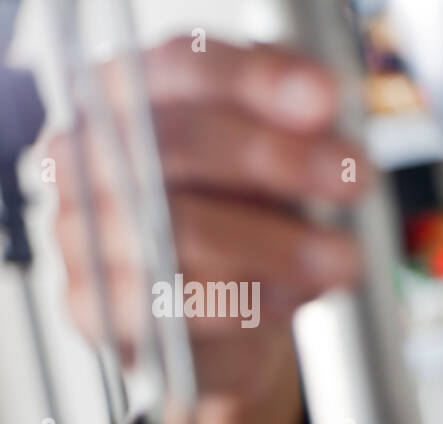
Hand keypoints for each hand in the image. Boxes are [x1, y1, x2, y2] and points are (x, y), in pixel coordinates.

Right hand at [48, 36, 371, 423]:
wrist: (219, 329)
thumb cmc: (252, 238)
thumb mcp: (276, 176)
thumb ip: (284, 130)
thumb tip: (326, 95)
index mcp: (128, 107)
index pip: (179, 72)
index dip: (253, 83)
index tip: (326, 97)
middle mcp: (89, 167)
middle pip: (174, 146)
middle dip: (277, 164)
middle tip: (352, 178)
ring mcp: (88, 242)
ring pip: (177, 228)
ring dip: (274, 242)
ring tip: (341, 259)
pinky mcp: (106, 315)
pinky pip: (177, 304)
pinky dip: (247, 302)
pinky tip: (300, 294)